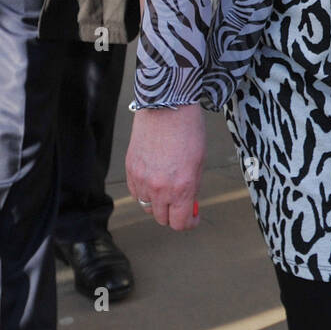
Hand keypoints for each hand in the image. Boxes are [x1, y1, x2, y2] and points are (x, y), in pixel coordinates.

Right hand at [126, 104, 205, 230]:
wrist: (166, 106)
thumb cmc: (188, 129)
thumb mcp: (200, 162)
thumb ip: (193, 187)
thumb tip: (189, 205)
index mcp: (182, 187)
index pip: (180, 223)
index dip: (188, 223)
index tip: (192, 218)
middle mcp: (160, 188)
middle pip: (162, 219)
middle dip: (173, 214)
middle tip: (180, 203)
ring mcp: (142, 180)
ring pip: (146, 207)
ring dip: (157, 203)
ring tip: (166, 188)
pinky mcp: (130, 169)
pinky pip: (136, 192)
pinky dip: (144, 191)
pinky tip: (153, 179)